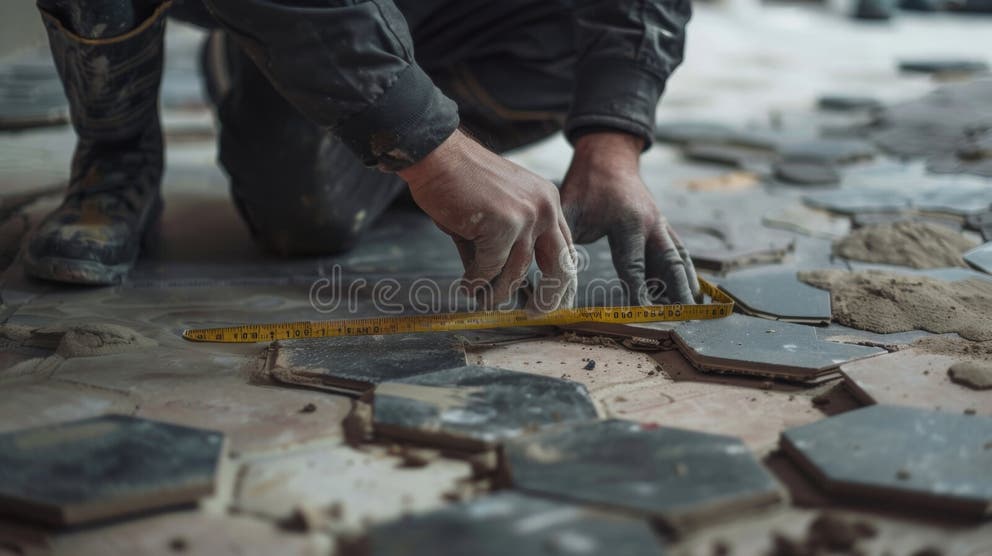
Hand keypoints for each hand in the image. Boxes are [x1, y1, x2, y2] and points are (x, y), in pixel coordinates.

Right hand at [399, 130, 576, 311]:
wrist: (436, 156)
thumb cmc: (458, 183)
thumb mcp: (493, 215)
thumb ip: (504, 248)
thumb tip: (500, 287)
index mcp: (546, 201)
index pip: (565, 247)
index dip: (564, 278)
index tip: (559, 300)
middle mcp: (544, 208)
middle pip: (559, 265)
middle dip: (550, 296)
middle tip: (535, 313)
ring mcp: (526, 216)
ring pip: (517, 271)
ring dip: (496, 292)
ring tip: (480, 299)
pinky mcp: (503, 225)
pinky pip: (490, 268)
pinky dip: (476, 282)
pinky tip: (466, 286)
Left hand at [560, 131, 698, 304]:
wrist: (607, 157)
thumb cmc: (585, 185)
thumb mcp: (569, 210)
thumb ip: (565, 243)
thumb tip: (553, 275)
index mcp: (627, 222)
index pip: (633, 265)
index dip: (638, 291)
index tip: (644, 312)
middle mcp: (650, 223)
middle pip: (668, 263)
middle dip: (677, 290)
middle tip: (685, 315)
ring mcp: (659, 223)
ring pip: (678, 257)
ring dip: (687, 282)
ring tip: (695, 308)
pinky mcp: (662, 224)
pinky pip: (679, 249)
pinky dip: (686, 270)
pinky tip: (692, 289)